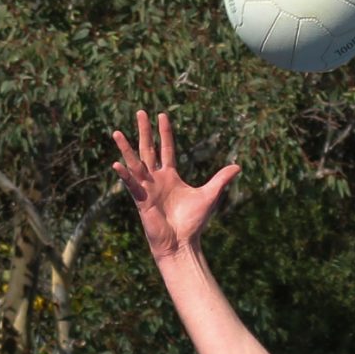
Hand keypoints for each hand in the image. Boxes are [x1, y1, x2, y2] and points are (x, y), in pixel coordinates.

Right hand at [111, 110, 240, 261]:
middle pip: (148, 149)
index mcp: (171, 176)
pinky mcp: (141, 200)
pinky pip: (131, 185)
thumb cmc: (193, 221)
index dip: (164, 132)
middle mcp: (156, 179)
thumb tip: (238, 166)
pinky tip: (117, 164)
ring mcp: (147, 188)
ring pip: (135, 163)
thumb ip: (220, 179)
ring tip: (117, 132)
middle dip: (145, 131)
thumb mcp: (209, 195)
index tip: (161, 115)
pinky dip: (125, 175)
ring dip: (126, 148)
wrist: (182, 242)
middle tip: (140, 111)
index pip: (166, 148)